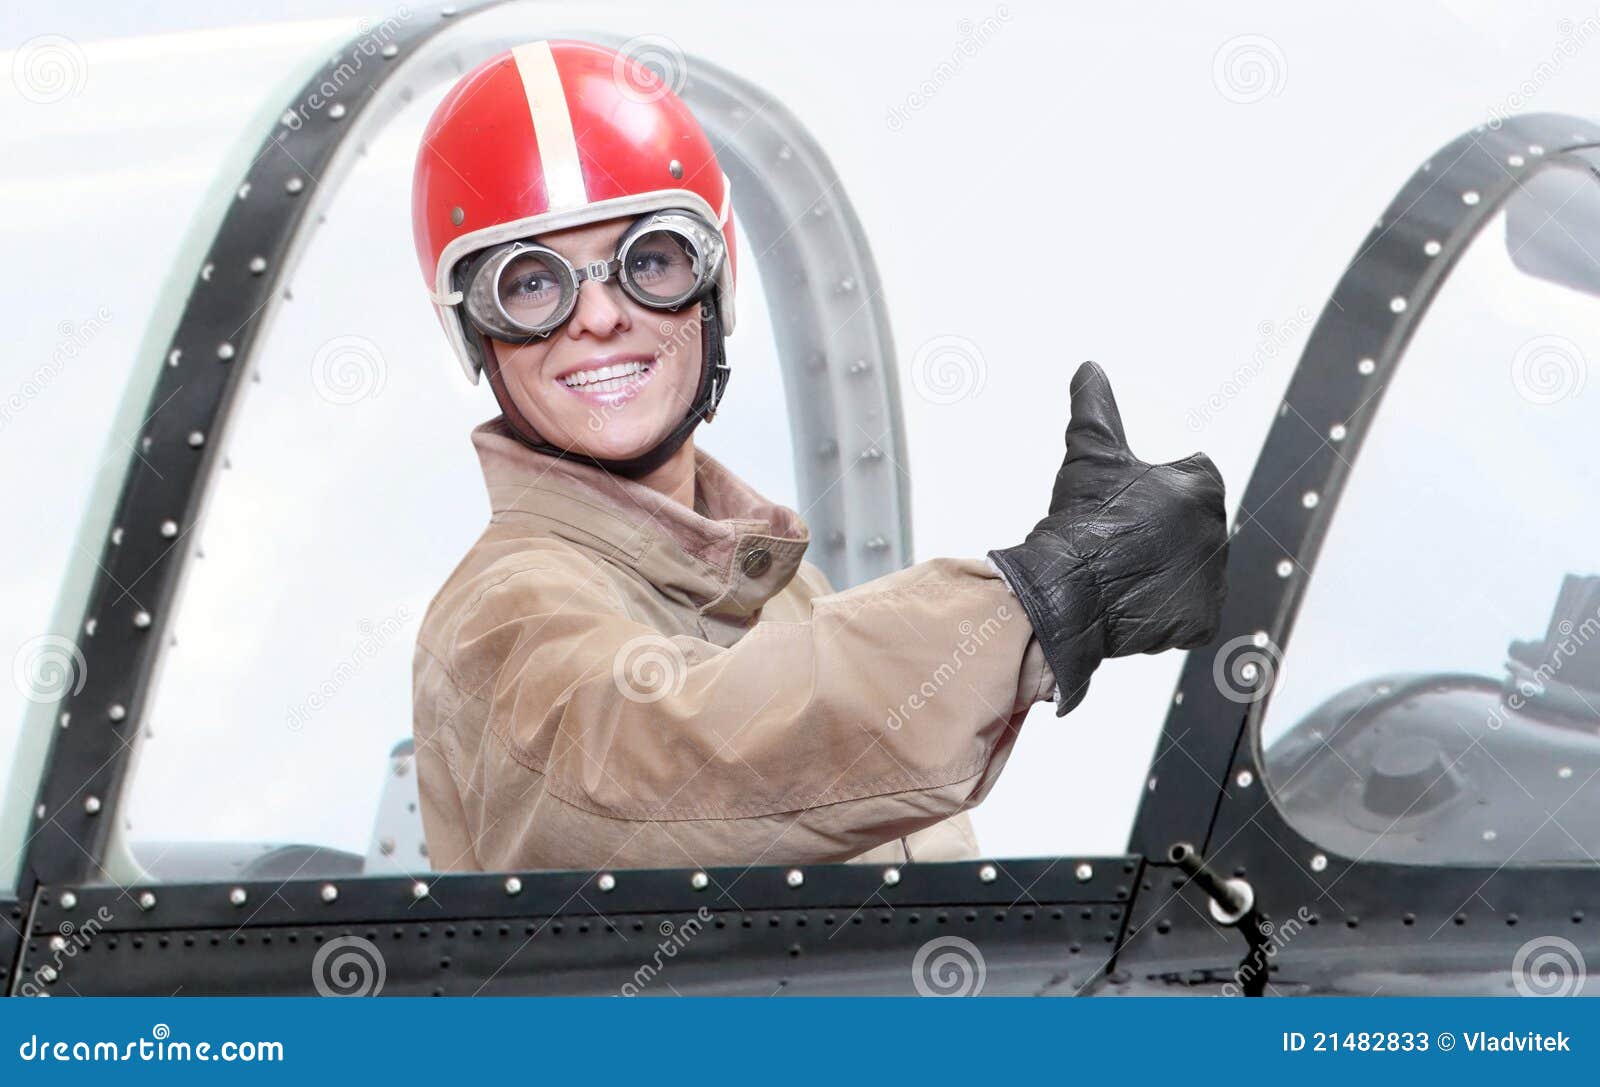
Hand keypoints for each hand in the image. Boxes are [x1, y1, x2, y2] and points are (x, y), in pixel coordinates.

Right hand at [988, 361, 1228, 714]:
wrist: (1068, 587)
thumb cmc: (1082, 519)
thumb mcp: (1090, 452)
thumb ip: (1096, 407)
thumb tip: (1090, 370)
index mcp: (1203, 487)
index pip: (1193, 481)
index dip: (1159, 490)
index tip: (1131, 503)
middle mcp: (1217, 534)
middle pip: (1192, 529)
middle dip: (1163, 532)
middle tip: (1121, 539)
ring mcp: (1211, 582)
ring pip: (1190, 571)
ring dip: (1165, 571)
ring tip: (1122, 571)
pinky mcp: (1200, 622)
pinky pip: (1188, 613)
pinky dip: (1165, 610)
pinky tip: (1134, 600)